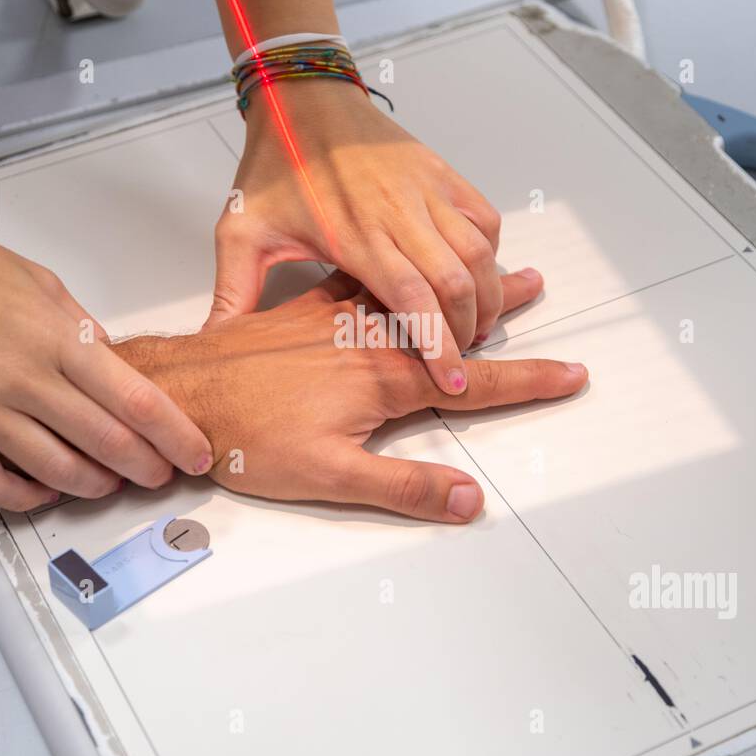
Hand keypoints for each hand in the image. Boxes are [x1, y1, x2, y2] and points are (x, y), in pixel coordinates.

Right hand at [0, 213, 212, 510]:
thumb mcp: (37, 280)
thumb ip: (79, 327)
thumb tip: (112, 361)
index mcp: (56, 335)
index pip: (137, 399)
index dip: (175, 435)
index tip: (195, 452)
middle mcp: (21, 375)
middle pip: (107, 443)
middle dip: (146, 467)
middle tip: (161, 474)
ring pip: (57, 471)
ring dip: (94, 485)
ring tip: (108, 483)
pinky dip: (28, 496)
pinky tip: (45, 491)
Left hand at [117, 267, 586, 522]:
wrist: (185, 388)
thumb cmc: (247, 433)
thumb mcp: (326, 477)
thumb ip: (402, 487)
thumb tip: (467, 500)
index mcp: (385, 378)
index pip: (474, 380)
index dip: (527, 381)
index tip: (569, 374)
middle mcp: (371, 336)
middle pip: (455, 318)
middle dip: (503, 306)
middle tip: (541, 286)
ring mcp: (342, 313)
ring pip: (419, 288)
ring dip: (463, 278)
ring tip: (495, 266)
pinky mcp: (313, 302)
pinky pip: (375, 273)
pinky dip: (406, 262)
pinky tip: (410, 256)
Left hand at [209, 78, 502, 397]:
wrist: (301, 99)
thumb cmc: (275, 165)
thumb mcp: (242, 230)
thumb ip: (233, 291)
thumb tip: (216, 342)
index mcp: (353, 234)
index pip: (412, 298)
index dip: (438, 344)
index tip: (450, 382)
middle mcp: (398, 212)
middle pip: (458, 283)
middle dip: (469, 331)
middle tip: (460, 360)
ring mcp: (426, 189)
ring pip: (479, 253)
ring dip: (486, 297)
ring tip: (475, 327)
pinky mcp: (442, 173)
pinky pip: (485, 220)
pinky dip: (489, 256)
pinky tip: (474, 278)